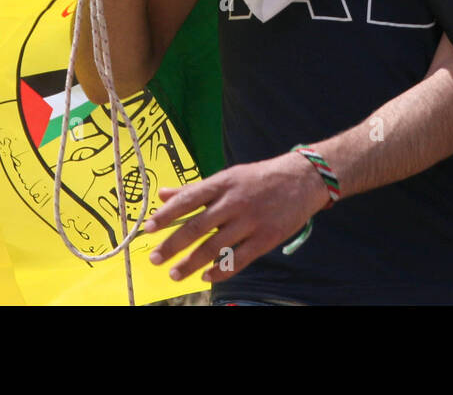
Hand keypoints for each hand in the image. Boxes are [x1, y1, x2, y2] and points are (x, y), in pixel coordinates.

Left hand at [143, 152, 332, 283]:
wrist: (304, 179)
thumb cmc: (260, 178)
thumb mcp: (228, 176)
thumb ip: (195, 189)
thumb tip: (163, 194)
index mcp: (223, 183)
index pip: (188, 199)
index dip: (166, 215)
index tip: (148, 229)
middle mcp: (235, 202)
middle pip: (197, 227)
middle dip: (173, 245)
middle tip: (155, 259)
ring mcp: (251, 221)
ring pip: (214, 247)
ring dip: (191, 263)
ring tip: (175, 274)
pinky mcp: (266, 238)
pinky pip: (238, 260)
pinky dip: (219, 271)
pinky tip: (206, 276)